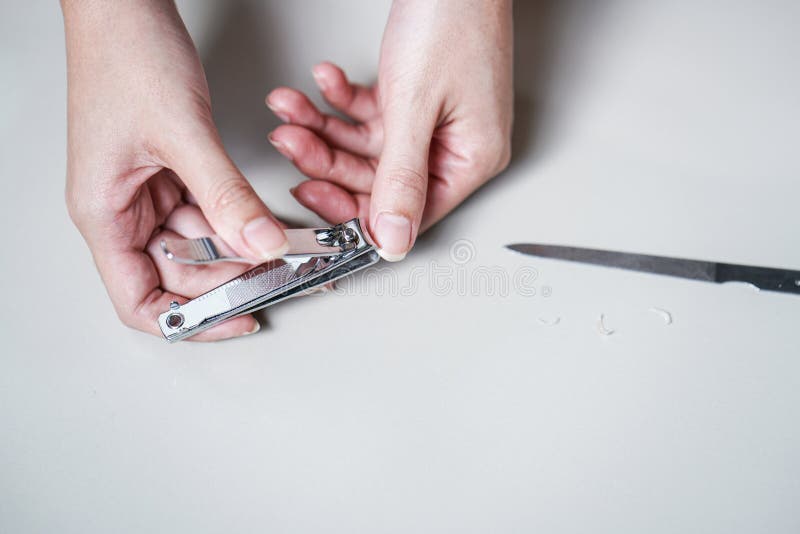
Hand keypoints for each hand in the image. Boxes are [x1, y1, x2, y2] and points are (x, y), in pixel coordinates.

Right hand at [61, 0, 287, 339]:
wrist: (124, 4)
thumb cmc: (126, 54)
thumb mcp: (183, 132)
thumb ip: (226, 194)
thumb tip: (263, 244)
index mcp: (104, 213)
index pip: (140, 301)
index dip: (191, 321)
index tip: (241, 317)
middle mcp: (123, 210)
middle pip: (179, 274)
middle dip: (231, 277)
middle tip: (281, 271)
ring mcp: (148, 193)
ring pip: (200, 244)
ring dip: (240, 246)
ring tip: (282, 245)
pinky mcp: (170, 173)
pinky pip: (209, 211)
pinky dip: (238, 217)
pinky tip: (263, 216)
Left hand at [266, 0, 512, 260]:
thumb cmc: (453, 17)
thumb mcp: (417, 106)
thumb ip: (401, 177)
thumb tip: (394, 239)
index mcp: (471, 159)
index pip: (410, 210)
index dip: (356, 210)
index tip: (312, 195)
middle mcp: (454, 146)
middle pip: (379, 178)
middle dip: (328, 158)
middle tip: (292, 141)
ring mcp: (433, 121)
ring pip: (366, 146)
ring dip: (325, 126)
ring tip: (293, 110)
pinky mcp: (415, 98)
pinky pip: (370, 115)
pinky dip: (342, 100)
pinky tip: (323, 83)